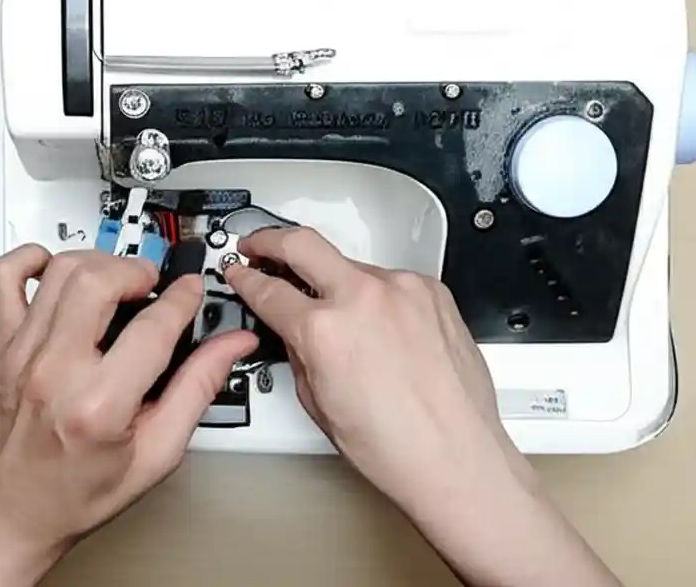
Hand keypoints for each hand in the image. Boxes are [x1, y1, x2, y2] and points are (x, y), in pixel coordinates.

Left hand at [0, 247, 257, 586]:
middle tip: (153, 286)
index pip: (153, 326)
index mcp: (98, 407)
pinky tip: (55, 273)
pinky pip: (4, 275)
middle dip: (138, 271)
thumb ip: (197, 390)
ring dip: (98, 262)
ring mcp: (19, 353)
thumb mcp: (156, 455)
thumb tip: (230, 346)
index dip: (183, 299)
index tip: (192, 292)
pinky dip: (30, 260)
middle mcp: (53, 372)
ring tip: (116, 282)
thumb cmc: (75, 494)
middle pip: (100, 281)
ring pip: (60, 270)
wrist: (11, 512)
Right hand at [225, 227, 619, 586]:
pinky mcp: (433, 292)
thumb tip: (290, 327)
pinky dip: (375, 295)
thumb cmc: (395, 446)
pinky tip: (378, 324)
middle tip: (259, 245)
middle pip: (301, 242)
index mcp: (325, 330)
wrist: (455, 456)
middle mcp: (364, 298)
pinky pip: (390, 281)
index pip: (268, 288)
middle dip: (270, 240)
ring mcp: (403, 289)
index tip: (240, 272)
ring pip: (351, 263)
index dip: (245, 279)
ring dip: (333, 278)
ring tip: (334, 307)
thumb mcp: (317, 402)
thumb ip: (298, 352)